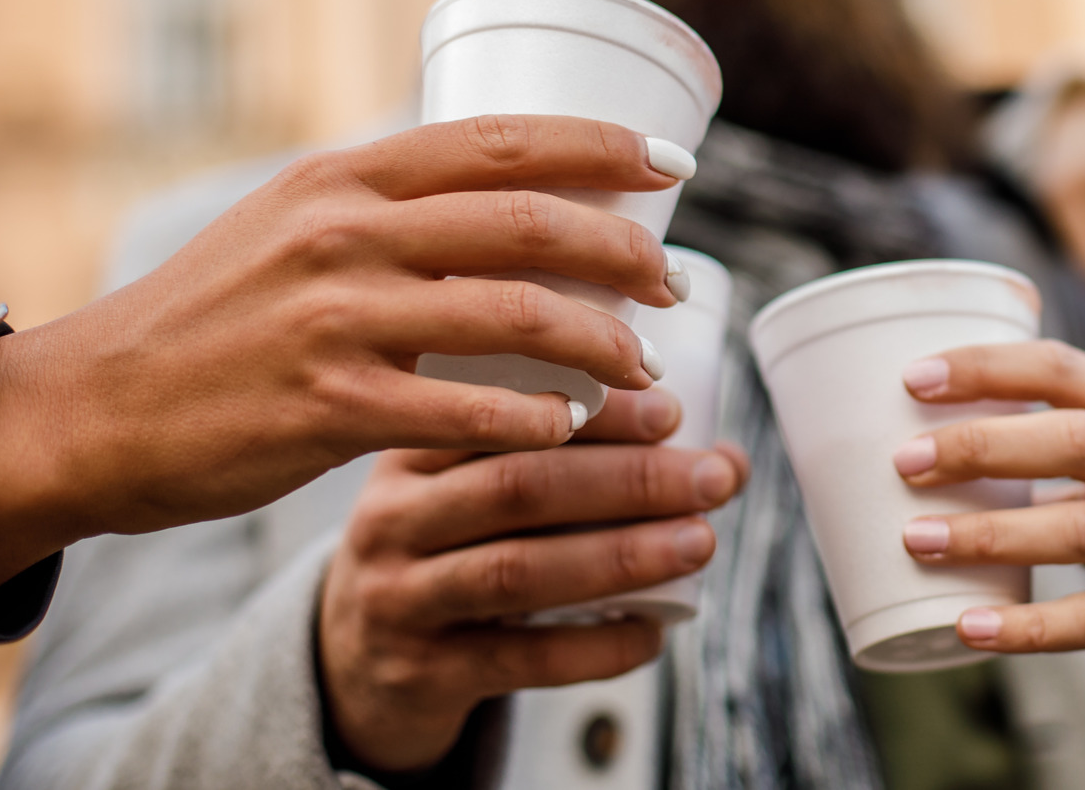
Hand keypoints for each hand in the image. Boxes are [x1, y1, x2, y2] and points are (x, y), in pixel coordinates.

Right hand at [0, 115, 690, 599]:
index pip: (501, 141)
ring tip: (638, 366)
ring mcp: (335, 319)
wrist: (99, 405)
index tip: (672, 166)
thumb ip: (390, 210)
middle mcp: (344, 232)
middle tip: (673, 286)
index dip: (601, 146)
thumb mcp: (293, 227)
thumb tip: (509, 202)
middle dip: (624, 253)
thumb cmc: (216, 316)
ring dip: (599, 343)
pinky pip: (462, 412)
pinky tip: (570, 428)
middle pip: (528, 222)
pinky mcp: (327, 406)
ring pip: (513, 316)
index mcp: (345, 177)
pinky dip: (533, 420)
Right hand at [318, 388, 747, 772]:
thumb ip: (578, 463)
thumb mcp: (478, 491)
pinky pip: (520, 658)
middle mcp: (393, 516)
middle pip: (518, 486)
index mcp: (410, 449)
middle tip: (711, 477)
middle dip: (629, 479)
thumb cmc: (451, 554)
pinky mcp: (421, 672)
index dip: (595, 411)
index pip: (503, 413)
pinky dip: (595, 647)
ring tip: (698, 543)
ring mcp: (399, 597)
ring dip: (622, 556)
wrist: (357, 665)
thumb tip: (727, 460)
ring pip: (518, 570)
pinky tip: (652, 633)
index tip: (673, 412)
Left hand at [895, 341, 1084, 691]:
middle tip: (904, 462)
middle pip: (1076, 440)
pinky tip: (970, 627)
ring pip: (1083, 530)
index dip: (989, 368)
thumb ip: (1051, 436)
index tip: (913, 379)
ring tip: (918, 540)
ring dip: (992, 534)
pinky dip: (1031, 626)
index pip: (1063, 369)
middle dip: (983, 446)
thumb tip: (919, 436)